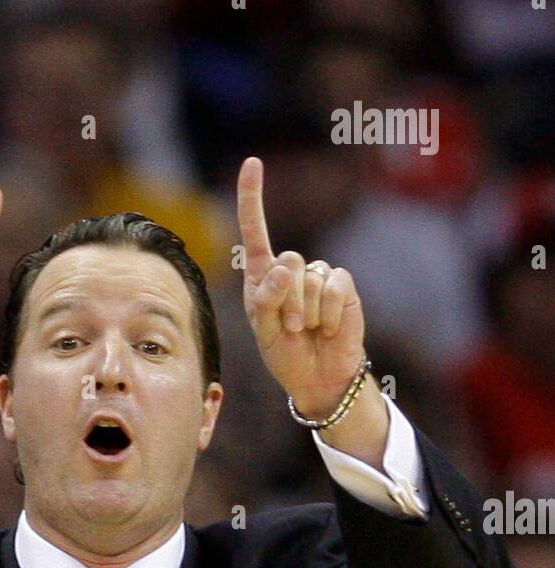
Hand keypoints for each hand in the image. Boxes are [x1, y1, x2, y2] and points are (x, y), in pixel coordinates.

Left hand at [237, 156, 365, 417]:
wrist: (318, 376)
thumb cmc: (285, 353)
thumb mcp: (264, 331)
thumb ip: (267, 300)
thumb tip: (285, 268)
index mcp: (263, 276)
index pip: (256, 230)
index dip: (253, 197)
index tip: (253, 163)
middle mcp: (291, 270)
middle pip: (286, 261)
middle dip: (285, 301)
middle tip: (289, 328)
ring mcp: (319, 275)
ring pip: (308, 279)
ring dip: (304, 312)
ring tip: (306, 331)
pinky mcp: (342, 286)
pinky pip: (332, 288)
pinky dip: (326, 313)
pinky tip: (326, 329)